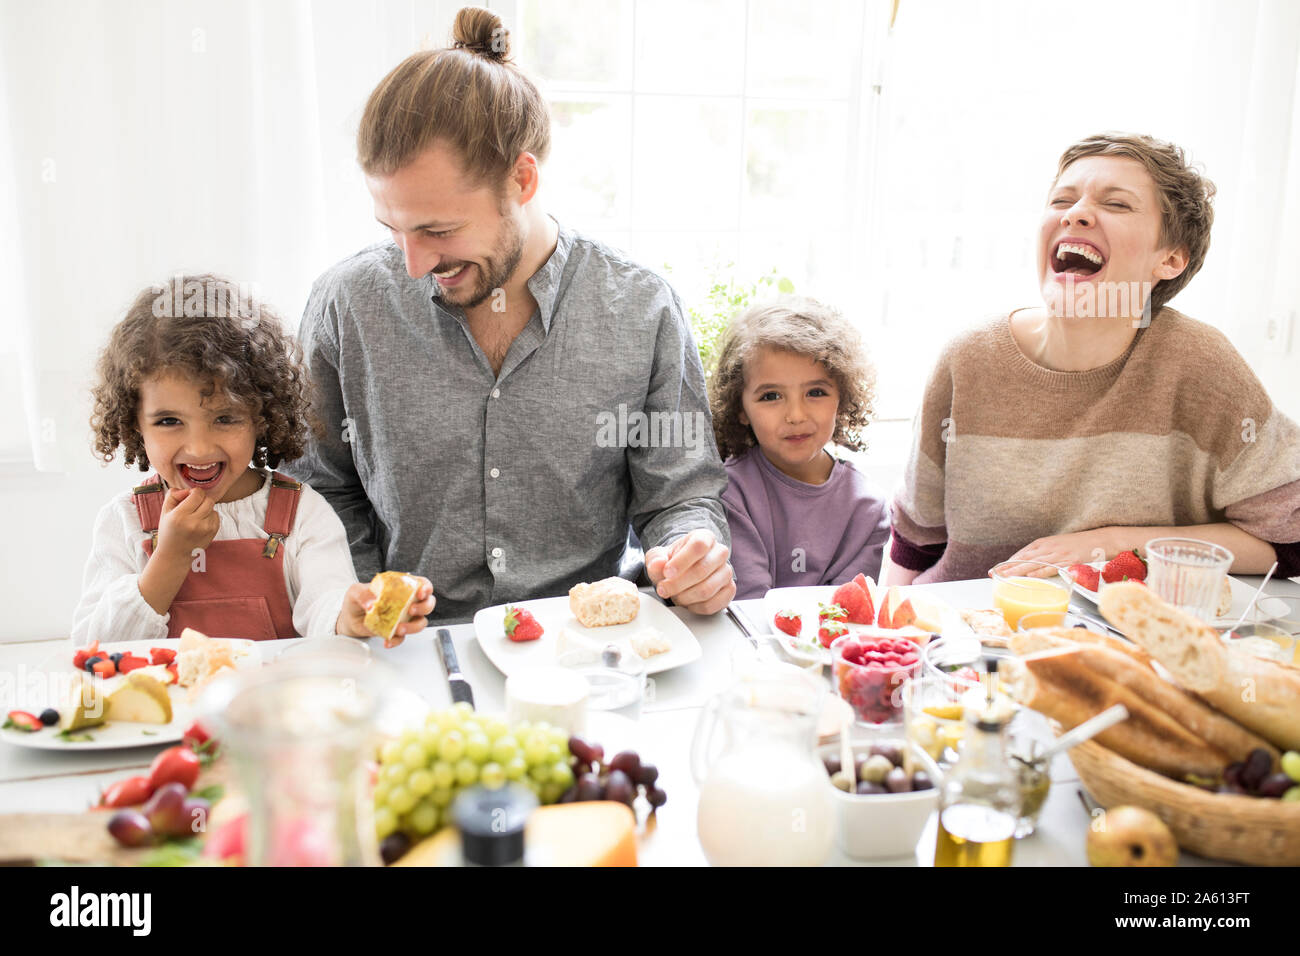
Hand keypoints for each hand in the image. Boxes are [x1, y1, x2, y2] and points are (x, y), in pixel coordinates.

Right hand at [156, 487, 218, 559]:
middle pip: (208, 500)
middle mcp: (194, 523)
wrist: (174, 555)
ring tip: (195, 516)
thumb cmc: (169, 531)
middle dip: (201, 500)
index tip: (189, 497)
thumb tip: (187, 490)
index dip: (194, 492)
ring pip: (213, 507)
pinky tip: (200, 523)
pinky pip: (216, 515)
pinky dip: (210, 516)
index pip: (197, 494)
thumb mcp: (165, 512)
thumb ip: (173, 495)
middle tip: (193, 506)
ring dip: (205, 508)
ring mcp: (205, 528)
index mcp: (179, 516)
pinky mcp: (213, 532)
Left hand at [338, 577, 434, 647]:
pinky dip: (397, 640)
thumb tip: (372, 603)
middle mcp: (407, 602)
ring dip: (414, 627)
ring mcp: (404, 617)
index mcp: (401, 587)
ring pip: (421, 622)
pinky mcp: (397, 631)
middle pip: (428, 603)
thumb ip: (363, 594)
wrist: (349, 619)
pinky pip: (403, 638)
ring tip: (399, 628)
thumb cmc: (356, 600)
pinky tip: (387, 640)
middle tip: (410, 610)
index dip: (426, 588)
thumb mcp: (356, 591)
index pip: (422, 584)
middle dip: (424, 607)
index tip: (420, 593)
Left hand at [644, 530, 734, 615]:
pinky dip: (695, 607)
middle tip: (663, 589)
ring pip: (707, 589)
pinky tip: (686, 602)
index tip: (667, 573)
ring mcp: (727, 572)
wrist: (684, 571)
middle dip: (678, 584)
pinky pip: (712, 604)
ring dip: (685, 597)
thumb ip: (656, 559)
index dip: (682, 561)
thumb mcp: (659, 556)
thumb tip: (658, 564)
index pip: (698, 546)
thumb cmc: (674, 561)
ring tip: (674, 595)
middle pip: (702, 570)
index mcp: (705, 537)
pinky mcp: (729, 590)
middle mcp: (719, 552)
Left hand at [1001, 528, 1117, 574]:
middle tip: (993, 573)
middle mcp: (1049, 547)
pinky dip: (1040, 571)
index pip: (1022, 554)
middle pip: (1024, 558)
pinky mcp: (1069, 561)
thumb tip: (1029, 567)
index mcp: (1044, 543)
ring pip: (1035, 563)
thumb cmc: (1079, 545)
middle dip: (1008, 567)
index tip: (995, 569)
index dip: (1008, 562)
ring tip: (1005, 576)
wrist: (1101, 539)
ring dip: (1019, 570)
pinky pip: (1052, 567)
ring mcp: (1059, 554)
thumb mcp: (1058, 546)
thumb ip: (1044, 554)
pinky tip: (1031, 576)